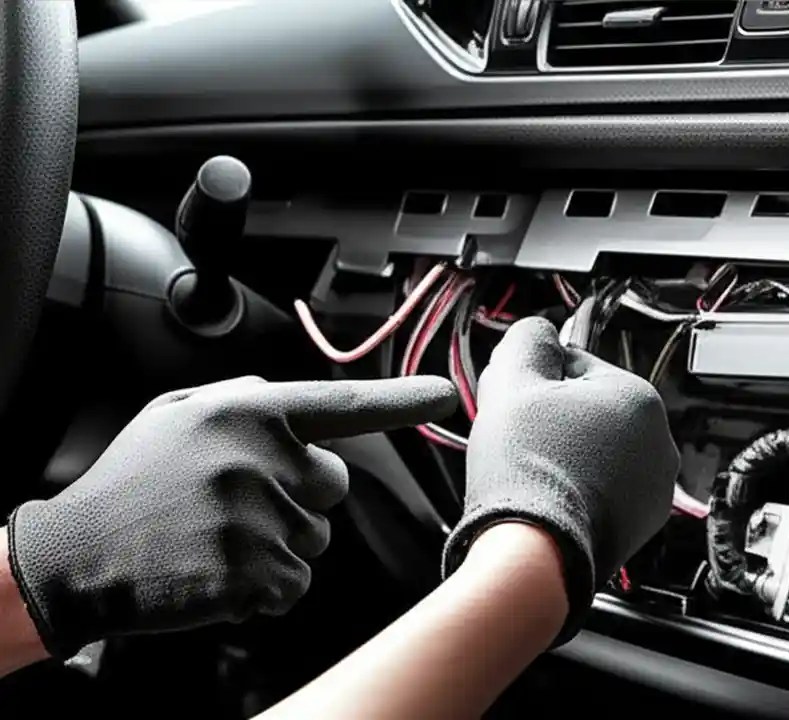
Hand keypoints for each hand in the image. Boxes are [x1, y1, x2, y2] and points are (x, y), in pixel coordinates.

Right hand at [6, 375, 455, 657]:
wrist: (76, 556)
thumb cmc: (130, 485)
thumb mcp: (175, 415)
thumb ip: (238, 396)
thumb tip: (284, 390)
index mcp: (248, 411)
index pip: (343, 405)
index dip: (401, 401)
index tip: (446, 397)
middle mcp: (262, 456)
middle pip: (332, 486)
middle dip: (297, 500)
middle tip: (235, 506)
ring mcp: (260, 516)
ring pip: (314, 541)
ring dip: (276, 548)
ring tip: (213, 541)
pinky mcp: (254, 571)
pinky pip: (293, 585)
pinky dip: (263, 590)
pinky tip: (215, 573)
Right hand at [444, 318, 678, 644]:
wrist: (533, 556)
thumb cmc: (527, 473)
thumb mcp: (514, 381)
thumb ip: (530, 340)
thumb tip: (539, 330)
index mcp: (639, 398)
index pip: (578, 366)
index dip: (535, 381)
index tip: (514, 401)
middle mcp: (659, 443)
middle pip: (589, 411)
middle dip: (551, 419)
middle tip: (517, 438)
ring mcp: (653, 489)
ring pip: (596, 453)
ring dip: (564, 455)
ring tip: (530, 472)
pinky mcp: (639, 527)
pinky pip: (602, 492)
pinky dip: (576, 491)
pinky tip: (549, 498)